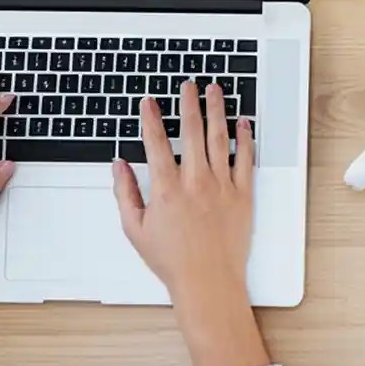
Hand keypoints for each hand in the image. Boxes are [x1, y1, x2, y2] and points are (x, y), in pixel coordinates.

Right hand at [112, 81, 269, 365]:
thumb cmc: (172, 260)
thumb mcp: (135, 229)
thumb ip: (125, 193)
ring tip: (215, 90)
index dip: (152, 118)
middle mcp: (195, 181)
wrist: (208, 281)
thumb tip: (119, 166)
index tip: (150, 102)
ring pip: (219, 138)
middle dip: (188, 103)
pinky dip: (245, 138)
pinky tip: (244, 122)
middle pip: (192, 131)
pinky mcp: (242, 194)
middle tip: (188, 85)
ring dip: (217, 110)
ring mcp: (221, 186)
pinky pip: (244, 159)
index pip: (156, 143)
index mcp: (167, 189)